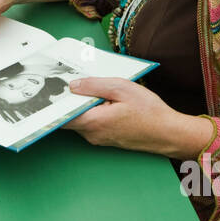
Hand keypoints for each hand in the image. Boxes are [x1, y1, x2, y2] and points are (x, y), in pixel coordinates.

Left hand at [65, 77, 211, 158]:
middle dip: (71, 100)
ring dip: (84, 105)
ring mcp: (99, 138)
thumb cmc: (149, 112)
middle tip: (75, 82)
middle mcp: (92, 134)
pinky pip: (92, 123)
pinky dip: (94, 111)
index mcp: (93, 122)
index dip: (54, 103)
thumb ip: (94, 85)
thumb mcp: (121, 88)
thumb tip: (74, 85)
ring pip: (82, 119)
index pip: (62, 115)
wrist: (169, 133)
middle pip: (70, 116)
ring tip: (96, 89)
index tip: (50, 91)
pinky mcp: (107, 138)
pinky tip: (105, 100)